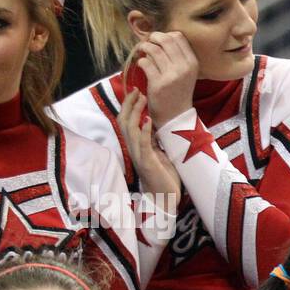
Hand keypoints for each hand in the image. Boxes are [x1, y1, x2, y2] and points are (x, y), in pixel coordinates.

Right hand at [117, 90, 180, 228]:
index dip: (129, 106)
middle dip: (129, 105)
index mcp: (136, 146)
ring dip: (136, 113)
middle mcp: (134, 149)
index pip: (126, 122)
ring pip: (130, 129)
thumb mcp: (159, 154)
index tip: (137, 92)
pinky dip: (145, 131)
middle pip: (123, 122)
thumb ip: (153, 141)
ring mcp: (139, 156)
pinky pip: (143, 144)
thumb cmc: (164, 177)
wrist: (166, 199)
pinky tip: (148, 120)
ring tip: (143, 100)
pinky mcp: (148, 162)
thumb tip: (152, 125)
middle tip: (138, 91)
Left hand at [135, 31, 198, 126]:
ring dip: (144, 48)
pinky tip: (141, 66)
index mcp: (192, 63)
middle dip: (153, 38)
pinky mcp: (158, 83)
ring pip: (153, 49)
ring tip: (142, 53)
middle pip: (165, 39)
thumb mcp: (185, 72)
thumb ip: (177, 55)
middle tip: (147, 44)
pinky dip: (140, 61)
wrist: (176, 116)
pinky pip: (145, 62)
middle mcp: (184, 68)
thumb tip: (159, 36)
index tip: (158, 41)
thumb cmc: (178, 91)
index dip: (165, 35)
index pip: (178, 36)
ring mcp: (172, 76)